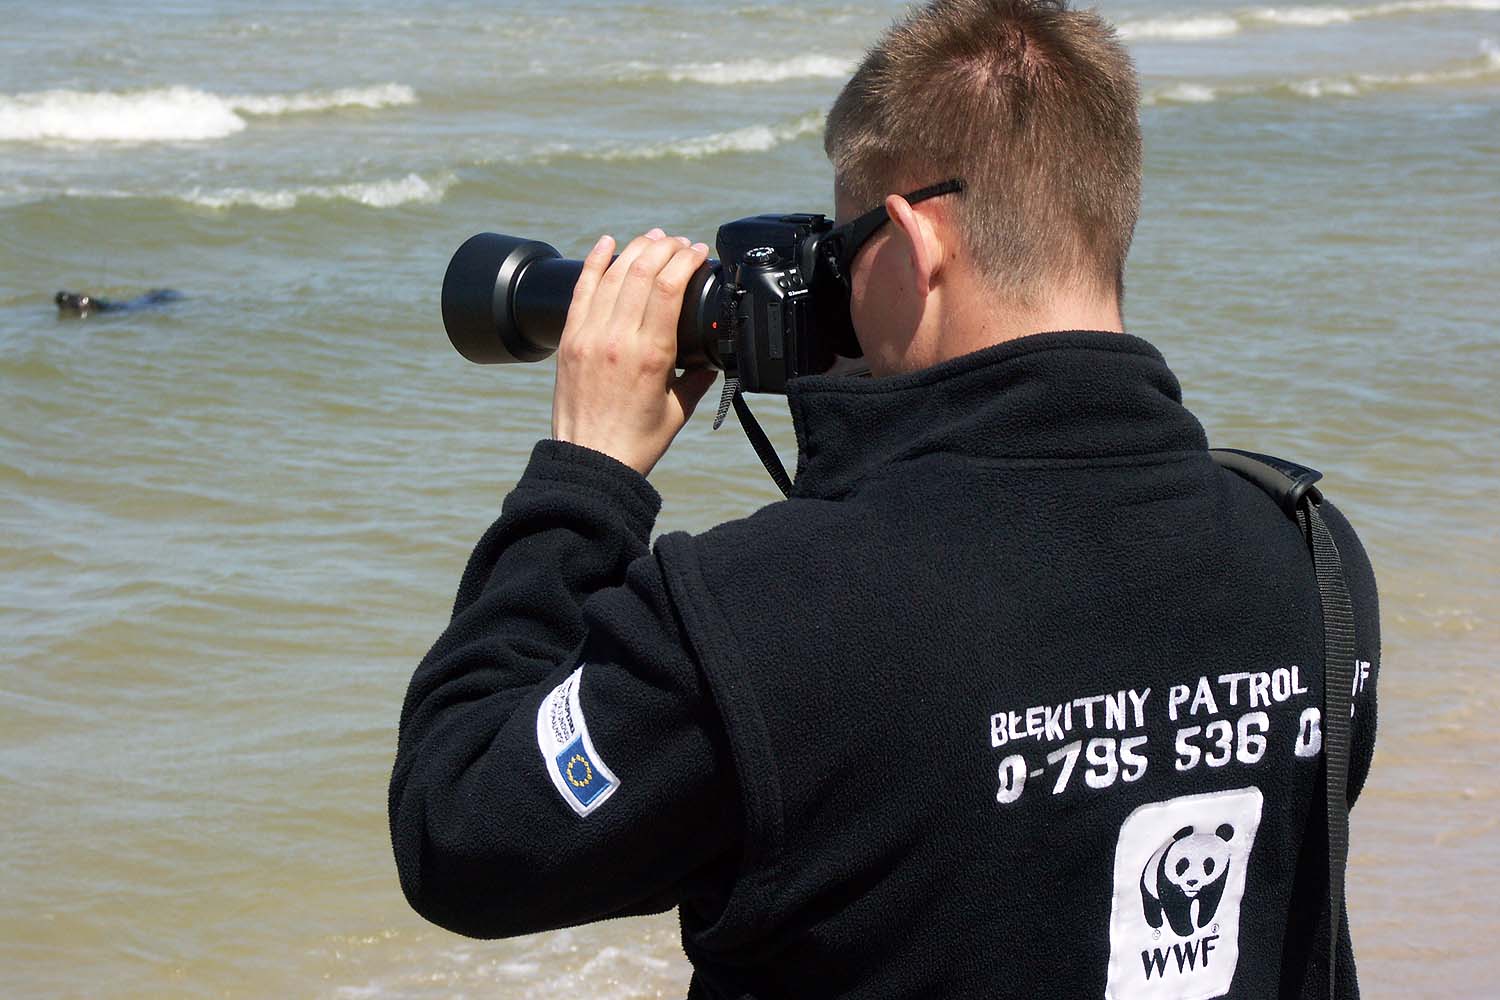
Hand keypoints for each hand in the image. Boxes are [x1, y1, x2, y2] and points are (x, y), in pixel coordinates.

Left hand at [551, 228, 718, 476]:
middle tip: (679, 243)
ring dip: (635, 249)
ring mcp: (589, 336)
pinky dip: (594, 262)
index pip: (669, 287)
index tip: (698, 252)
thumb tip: (714, 355)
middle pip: (641, 271)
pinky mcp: (569, 340)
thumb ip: (699, 377)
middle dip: (665, 248)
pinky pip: (581, 289)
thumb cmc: (637, 441)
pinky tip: (606, 243)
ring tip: (653, 238)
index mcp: (651, 355)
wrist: (590, 461)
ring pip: (612, 274)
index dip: (686, 259)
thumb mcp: (679, 409)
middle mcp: (617, 339)